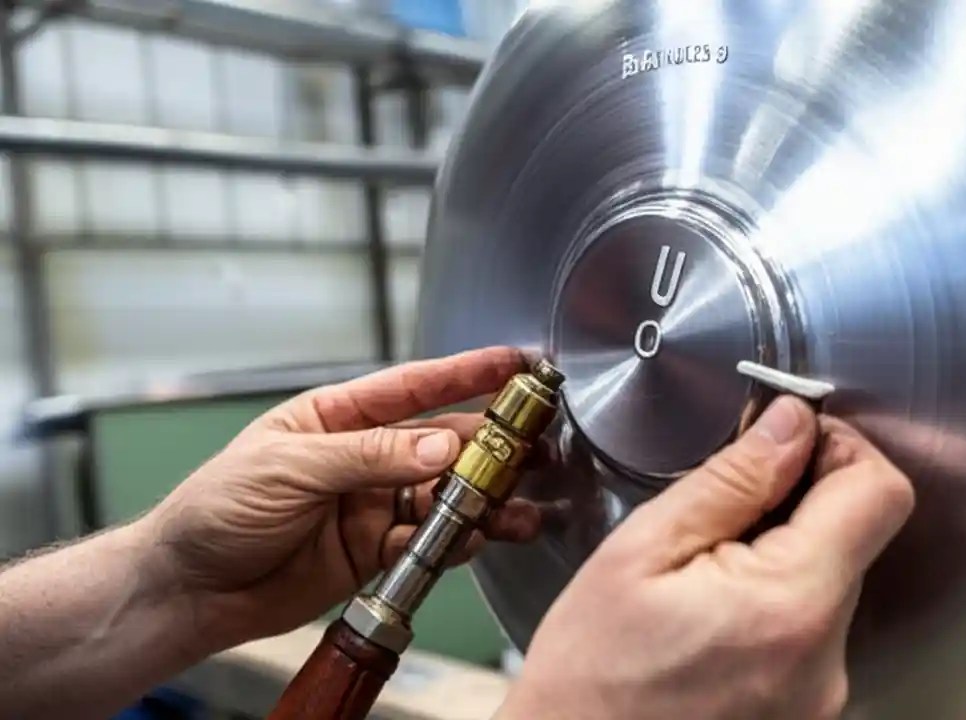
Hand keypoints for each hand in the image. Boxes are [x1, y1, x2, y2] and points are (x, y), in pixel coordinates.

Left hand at [140, 347, 540, 647]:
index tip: (514, 363)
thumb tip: (442, 447)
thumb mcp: (292, 467)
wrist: (189, 591)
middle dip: (489, 445)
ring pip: (443, 497)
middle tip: (534, 446)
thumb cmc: (216, 510)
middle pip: (440, 444)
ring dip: (483, 501)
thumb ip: (371, 456)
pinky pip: (427, 544)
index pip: (411, 387)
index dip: (465, 374)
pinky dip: (456, 542)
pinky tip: (477, 539)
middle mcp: (362, 458)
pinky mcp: (374, 553)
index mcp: (337, 418)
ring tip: (520, 507)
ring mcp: (371, 506)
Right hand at [498, 397, 914, 719]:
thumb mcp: (642, 552)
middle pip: (856, 538)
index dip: (839, 448)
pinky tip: (714, 617)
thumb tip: (791, 424)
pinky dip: (775, 605)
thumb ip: (730, 481)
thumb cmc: (589, 676)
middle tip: (720, 513)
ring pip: (832, 583)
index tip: (787, 444)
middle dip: (798, 504)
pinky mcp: (809, 714)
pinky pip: (813, 631)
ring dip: (783, 557)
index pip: (879, 493)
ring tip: (704, 576)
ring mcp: (823, 696)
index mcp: (790, 604)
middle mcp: (825, 659)